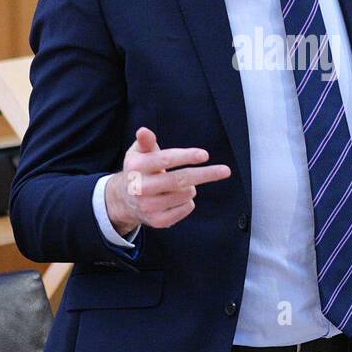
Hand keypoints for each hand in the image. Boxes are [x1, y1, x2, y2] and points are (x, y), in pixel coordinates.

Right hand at [104, 127, 230, 235]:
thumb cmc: (139, 170)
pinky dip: (188, 202)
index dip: (186, 156)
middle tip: (225, 170)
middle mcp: (140, 188)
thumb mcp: (139, 153)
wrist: (125, 200)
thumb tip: (144, 131)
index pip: (165, 160)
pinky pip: (186, 208)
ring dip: (191, 187)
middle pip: (180, 180)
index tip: (205, 155)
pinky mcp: (157, 221)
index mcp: (135, 167)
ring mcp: (148, 206)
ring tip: (180, 184)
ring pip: (186, 194)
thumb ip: (145, 142)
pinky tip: (179, 198)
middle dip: (205, 174)